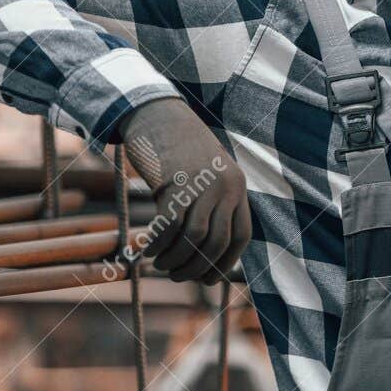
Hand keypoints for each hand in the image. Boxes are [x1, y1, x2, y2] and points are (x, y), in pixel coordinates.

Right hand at [120, 98, 251, 284]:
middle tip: (179, 276)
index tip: (208, 278)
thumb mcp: (207, 175)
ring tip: (161, 265)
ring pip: (195, 238)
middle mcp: (226, 186)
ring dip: (176, 260)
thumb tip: (204, 250)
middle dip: (198, 268)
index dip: (226, 263)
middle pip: (218, 242)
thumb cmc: (179, 150)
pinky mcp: (175, 182)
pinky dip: (159, 245)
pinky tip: (149, 251)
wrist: (157, 113)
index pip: (242, 236)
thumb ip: (213, 205)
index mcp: (237, 186)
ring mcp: (202, 183)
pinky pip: (169, 226)